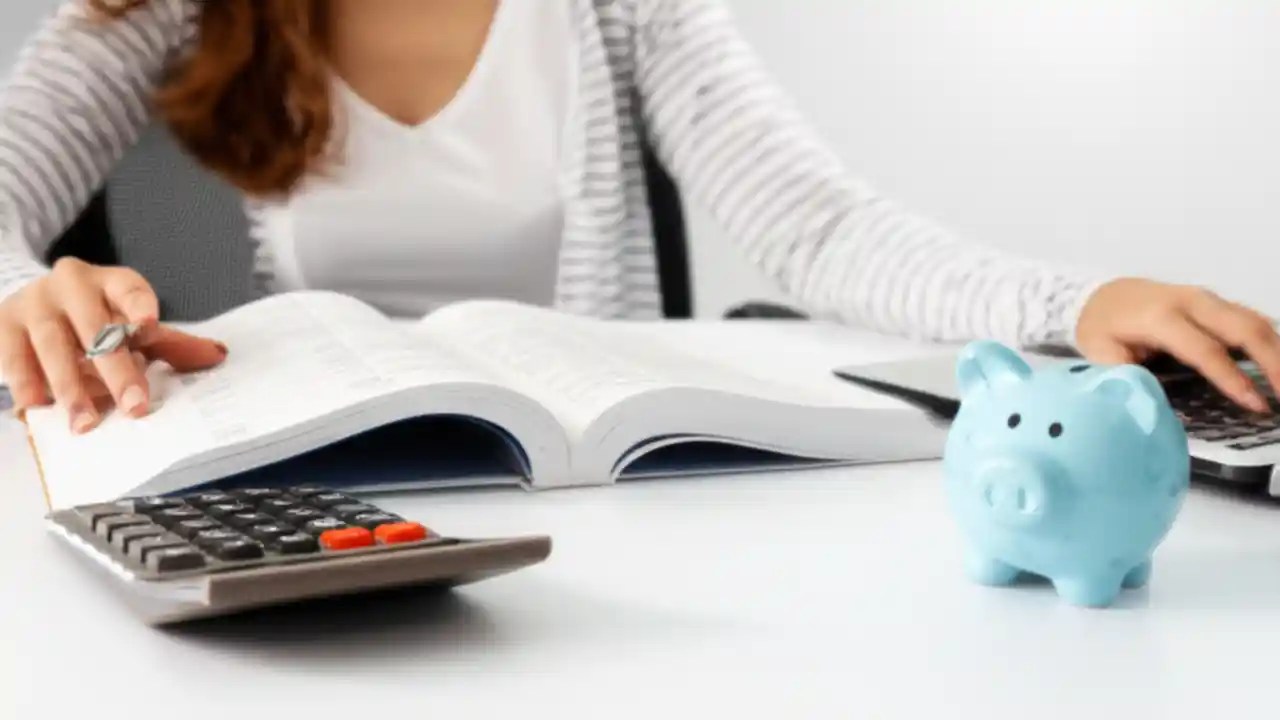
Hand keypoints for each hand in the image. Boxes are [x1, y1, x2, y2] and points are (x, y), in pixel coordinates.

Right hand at [0, 258, 227, 432]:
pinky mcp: (4, 325)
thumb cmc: (97, 317)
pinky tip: (37, 408)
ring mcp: (34, 304)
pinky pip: (12, 357)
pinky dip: (26, 383)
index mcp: (111, 281)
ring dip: (69, 386)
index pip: (128, 288)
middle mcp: (71, 285)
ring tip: (85, 422)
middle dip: (115, 369)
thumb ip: (172, 343)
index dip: (138, 304)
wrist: (37, 303)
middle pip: (94, 326)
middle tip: (134, 406)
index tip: (147, 326)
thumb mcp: (133, 323)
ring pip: (52, 345)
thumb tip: (217, 355)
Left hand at [1076, 278, 1279, 412]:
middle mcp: (1191, 302)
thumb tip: (1153, 400)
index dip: (1233, 379)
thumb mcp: (1099, 353)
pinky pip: (1252, 318)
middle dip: (1274, 363)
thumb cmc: (1100, 328)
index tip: (1257, 405)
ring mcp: (1208, 299)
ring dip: (1279, 352)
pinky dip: (1272, 340)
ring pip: (1255, 321)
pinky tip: (1279, 365)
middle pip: (1244, 329)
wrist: (1099, 294)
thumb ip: (1126, 374)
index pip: (1206, 351)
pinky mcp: (1217, 302)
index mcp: (1161, 317)